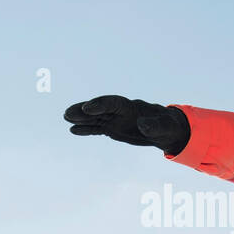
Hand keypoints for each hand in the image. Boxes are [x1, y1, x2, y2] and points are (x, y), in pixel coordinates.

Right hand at [63, 95, 190, 154]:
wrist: (167, 129)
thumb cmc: (168, 126)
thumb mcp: (165, 127)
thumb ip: (154, 126)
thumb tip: (144, 125)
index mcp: (132, 108)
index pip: (113, 103)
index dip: (100, 105)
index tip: (87, 109)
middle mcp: (121, 112)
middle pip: (100, 109)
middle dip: (84, 110)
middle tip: (68, 113)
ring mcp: (115, 119)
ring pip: (95, 118)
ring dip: (81, 118)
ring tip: (66, 118)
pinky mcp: (113, 128)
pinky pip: (97, 128)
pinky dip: (86, 129)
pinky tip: (73, 130)